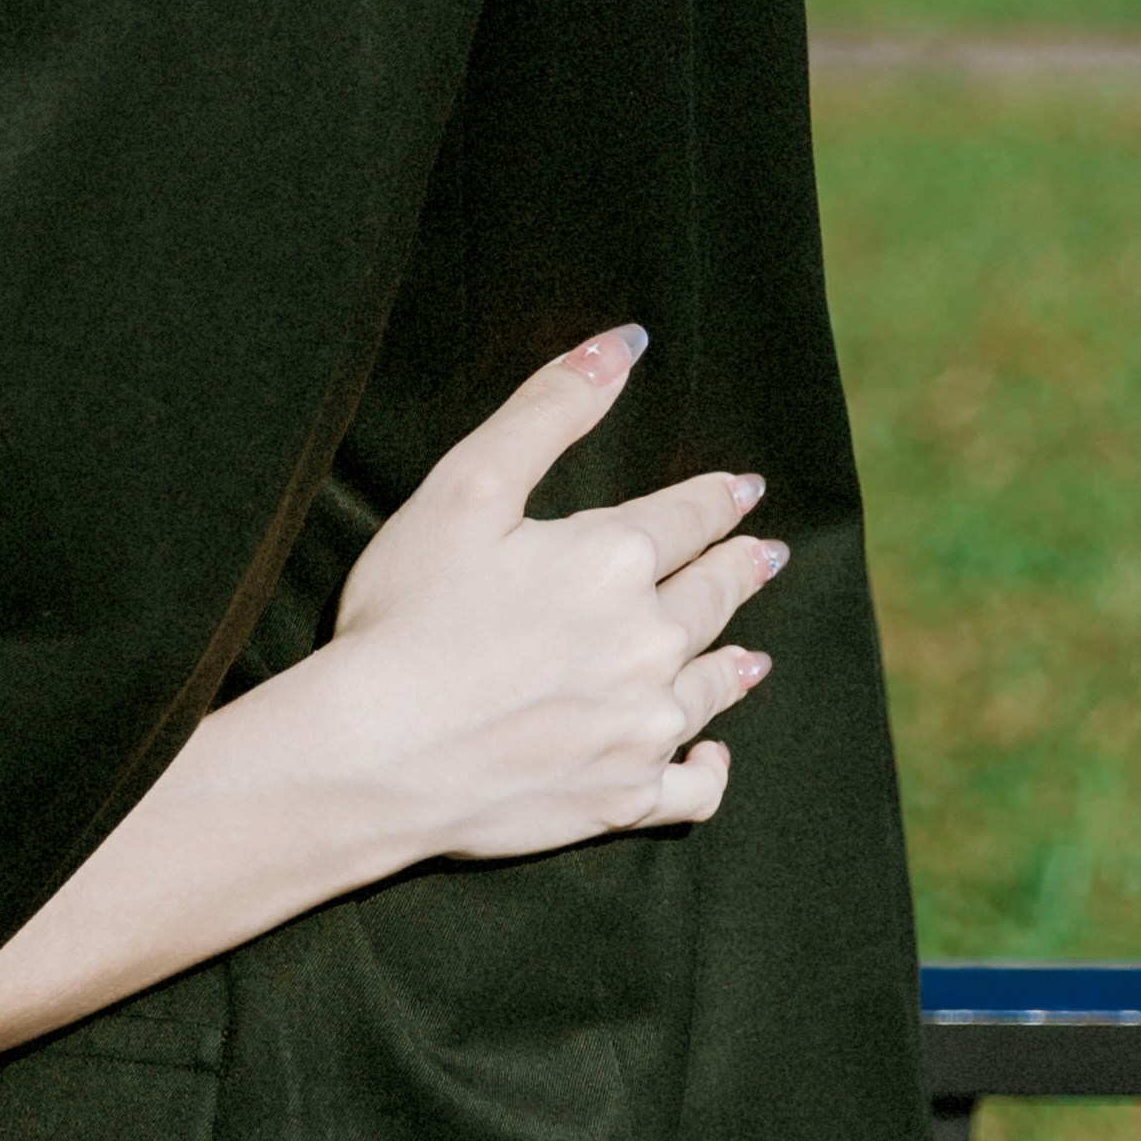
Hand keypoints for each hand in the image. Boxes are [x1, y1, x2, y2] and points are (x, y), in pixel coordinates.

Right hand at [309, 332, 782, 865]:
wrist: (377, 753)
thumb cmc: (408, 612)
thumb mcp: (468, 487)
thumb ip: (550, 410)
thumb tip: (623, 345)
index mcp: (613, 558)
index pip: (688, 516)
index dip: (718, 498)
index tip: (743, 488)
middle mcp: (649, 641)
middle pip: (712, 595)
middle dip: (739, 568)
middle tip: (764, 554)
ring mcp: (643, 725)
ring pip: (713, 684)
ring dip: (734, 659)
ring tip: (751, 652)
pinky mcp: (624, 795)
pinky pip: (695, 786)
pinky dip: (710, 767)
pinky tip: (712, 754)